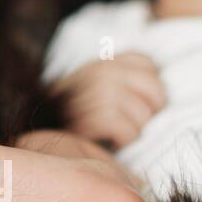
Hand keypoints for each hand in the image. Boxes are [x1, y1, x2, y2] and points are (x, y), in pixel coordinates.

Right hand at [49, 53, 166, 148]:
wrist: (42, 125)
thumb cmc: (78, 108)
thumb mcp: (97, 80)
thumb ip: (123, 75)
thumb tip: (159, 87)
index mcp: (106, 61)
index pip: (148, 64)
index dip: (150, 87)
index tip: (137, 99)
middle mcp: (104, 72)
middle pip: (155, 90)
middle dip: (151, 110)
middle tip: (135, 120)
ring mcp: (99, 93)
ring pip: (143, 116)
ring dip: (135, 129)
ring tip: (119, 130)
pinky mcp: (93, 119)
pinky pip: (129, 132)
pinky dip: (124, 140)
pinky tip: (113, 140)